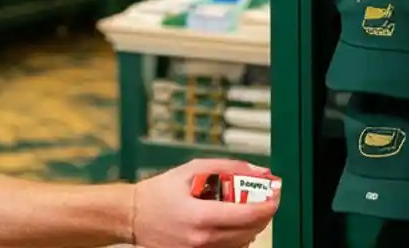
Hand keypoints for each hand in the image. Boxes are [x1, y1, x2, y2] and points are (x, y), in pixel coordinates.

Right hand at [129, 158, 278, 247]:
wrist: (132, 217)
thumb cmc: (158, 193)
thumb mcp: (191, 170)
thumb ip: (227, 168)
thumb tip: (256, 170)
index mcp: (200, 217)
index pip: (248, 216)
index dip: (268, 205)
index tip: (275, 196)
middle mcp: (202, 240)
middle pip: (250, 232)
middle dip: (263, 214)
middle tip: (265, 199)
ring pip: (242, 244)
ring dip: (252, 227)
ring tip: (247, 210)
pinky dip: (238, 238)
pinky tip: (233, 225)